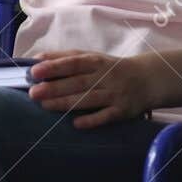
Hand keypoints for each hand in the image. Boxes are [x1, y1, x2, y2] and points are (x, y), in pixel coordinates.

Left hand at [27, 51, 154, 129]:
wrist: (147, 79)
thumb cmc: (111, 68)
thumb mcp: (92, 57)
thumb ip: (66, 58)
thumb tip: (36, 59)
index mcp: (96, 61)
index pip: (73, 62)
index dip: (54, 66)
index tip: (35, 71)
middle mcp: (105, 76)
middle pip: (77, 82)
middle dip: (55, 87)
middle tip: (33, 92)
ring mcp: (114, 94)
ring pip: (88, 99)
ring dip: (66, 102)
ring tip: (45, 105)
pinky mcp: (122, 111)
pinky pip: (106, 116)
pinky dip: (92, 120)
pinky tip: (76, 124)